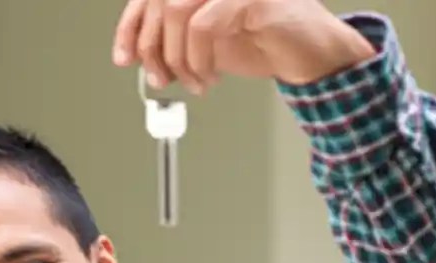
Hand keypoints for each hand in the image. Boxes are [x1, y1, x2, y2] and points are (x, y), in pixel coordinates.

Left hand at [111, 0, 376, 94]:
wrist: (311, 54)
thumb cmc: (263, 42)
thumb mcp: (204, 46)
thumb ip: (172, 43)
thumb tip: (137, 55)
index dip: (130, 27)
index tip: (124, 58)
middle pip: (158, 2)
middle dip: (152, 49)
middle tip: (160, 79)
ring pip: (176, 11)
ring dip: (177, 58)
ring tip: (193, 82)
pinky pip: (204, 24)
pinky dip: (199, 59)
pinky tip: (209, 78)